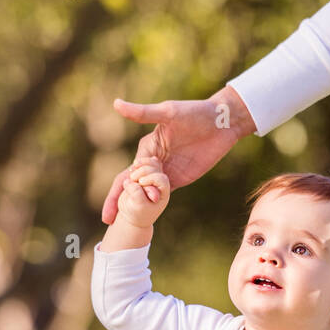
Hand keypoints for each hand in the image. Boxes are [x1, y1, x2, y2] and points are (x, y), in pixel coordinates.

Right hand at [99, 86, 255, 224]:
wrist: (221, 123)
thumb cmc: (194, 112)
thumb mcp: (168, 112)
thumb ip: (142, 113)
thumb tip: (116, 104)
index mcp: (147, 148)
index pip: (129, 171)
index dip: (121, 187)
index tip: (121, 198)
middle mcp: (153, 161)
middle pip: (131, 186)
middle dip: (117, 202)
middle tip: (108, 220)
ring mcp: (166, 172)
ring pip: (144, 193)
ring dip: (134, 207)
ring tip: (121, 225)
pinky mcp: (179, 179)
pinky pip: (162, 195)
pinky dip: (152, 206)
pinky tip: (143, 218)